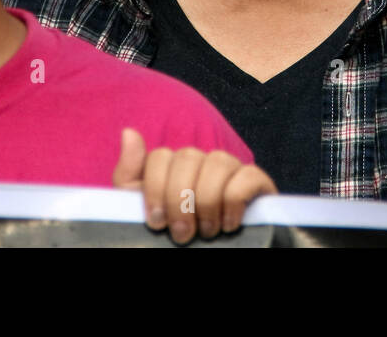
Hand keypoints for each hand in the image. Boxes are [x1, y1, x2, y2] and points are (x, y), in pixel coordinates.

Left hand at [112, 127, 275, 243]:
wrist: (206, 253)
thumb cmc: (175, 234)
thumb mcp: (147, 211)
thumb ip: (130, 175)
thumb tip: (128, 132)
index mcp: (174, 167)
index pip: (160, 156)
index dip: (155, 189)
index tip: (157, 223)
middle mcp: (202, 161)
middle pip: (187, 156)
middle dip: (180, 199)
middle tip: (182, 234)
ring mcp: (231, 168)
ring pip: (217, 162)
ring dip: (207, 201)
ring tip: (206, 232)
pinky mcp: (257, 181)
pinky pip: (247, 175)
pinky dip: (234, 200)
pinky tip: (229, 223)